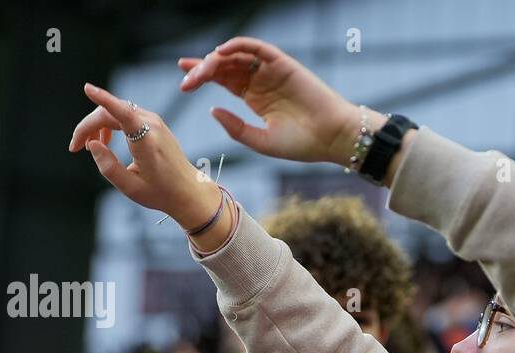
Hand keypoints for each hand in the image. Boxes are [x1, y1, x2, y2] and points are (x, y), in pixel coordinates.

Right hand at [68, 83, 222, 230]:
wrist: (189, 191)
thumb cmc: (161, 192)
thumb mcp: (130, 186)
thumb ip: (107, 166)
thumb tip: (92, 144)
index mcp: (147, 141)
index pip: (122, 112)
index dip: (102, 98)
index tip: (87, 88)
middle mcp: (152, 125)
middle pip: (111, 112)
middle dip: (88, 126)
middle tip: (76, 147)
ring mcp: (155, 121)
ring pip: (117, 112)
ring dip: (99, 125)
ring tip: (91, 146)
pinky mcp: (155, 123)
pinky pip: (126, 116)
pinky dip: (111, 124)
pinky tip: (106, 141)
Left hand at [178, 36, 369, 166]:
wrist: (331, 138)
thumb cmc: (301, 144)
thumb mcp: (261, 141)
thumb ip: (236, 127)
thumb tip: (212, 109)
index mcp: (255, 98)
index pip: (222, 80)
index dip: (201, 77)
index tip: (183, 84)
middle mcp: (260, 81)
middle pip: (224, 66)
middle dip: (202, 69)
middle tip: (187, 78)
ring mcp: (271, 71)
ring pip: (236, 56)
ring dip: (216, 59)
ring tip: (202, 69)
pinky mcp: (282, 63)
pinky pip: (256, 48)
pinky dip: (238, 46)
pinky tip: (221, 53)